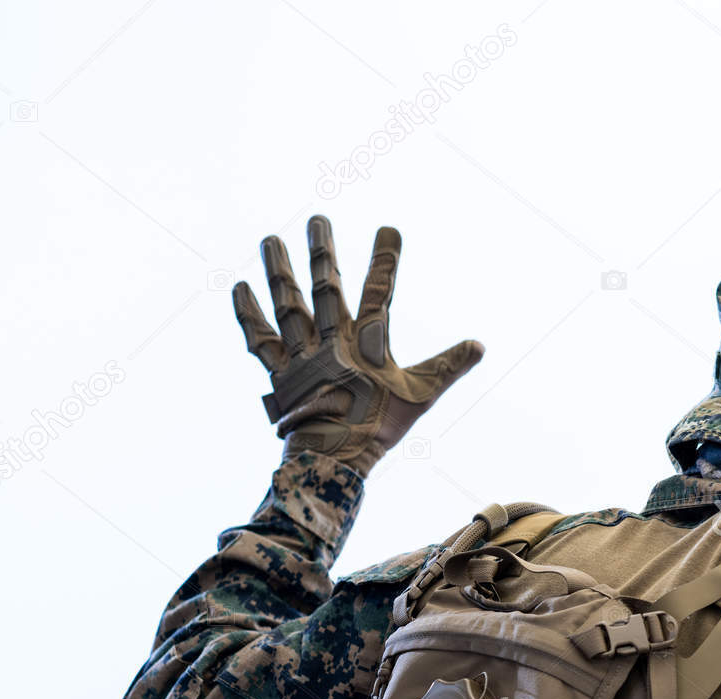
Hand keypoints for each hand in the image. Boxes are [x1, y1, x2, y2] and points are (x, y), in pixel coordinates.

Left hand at [232, 216, 483, 474]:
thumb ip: (449, 366)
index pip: (379, 292)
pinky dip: (248, 313)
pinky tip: (240, 287)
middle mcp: (331, 341)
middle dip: (322, 251)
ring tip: (269, 240)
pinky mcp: (280, 371)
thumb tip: (480, 345)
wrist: (337, 457)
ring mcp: (302, 354)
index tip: (388, 230)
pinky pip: (260, 337)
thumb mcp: (421, 395)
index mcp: (367, 344)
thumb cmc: (381, 427)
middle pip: (325, 287)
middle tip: (316, 219)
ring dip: (278, 271)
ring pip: (288, 304)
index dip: (385, 261)